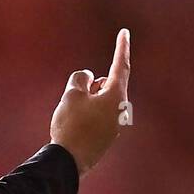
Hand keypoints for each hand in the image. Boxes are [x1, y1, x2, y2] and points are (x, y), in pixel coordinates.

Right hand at [49, 29, 131, 176]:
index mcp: (116, 96)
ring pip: (100, 103)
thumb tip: (88, 79)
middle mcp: (120, 110)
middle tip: (74, 94)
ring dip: (87, 101)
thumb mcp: (72, 94)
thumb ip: (81, 79)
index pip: (121, 65)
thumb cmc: (72, 124)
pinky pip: (95, 118)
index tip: (125, 32)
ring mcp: (114, 126)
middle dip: (92, 85)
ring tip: (70, 114)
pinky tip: (72, 128)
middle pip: (107, 86)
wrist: (69, 161)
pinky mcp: (105, 138)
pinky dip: (84, 116)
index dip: (121, 47)